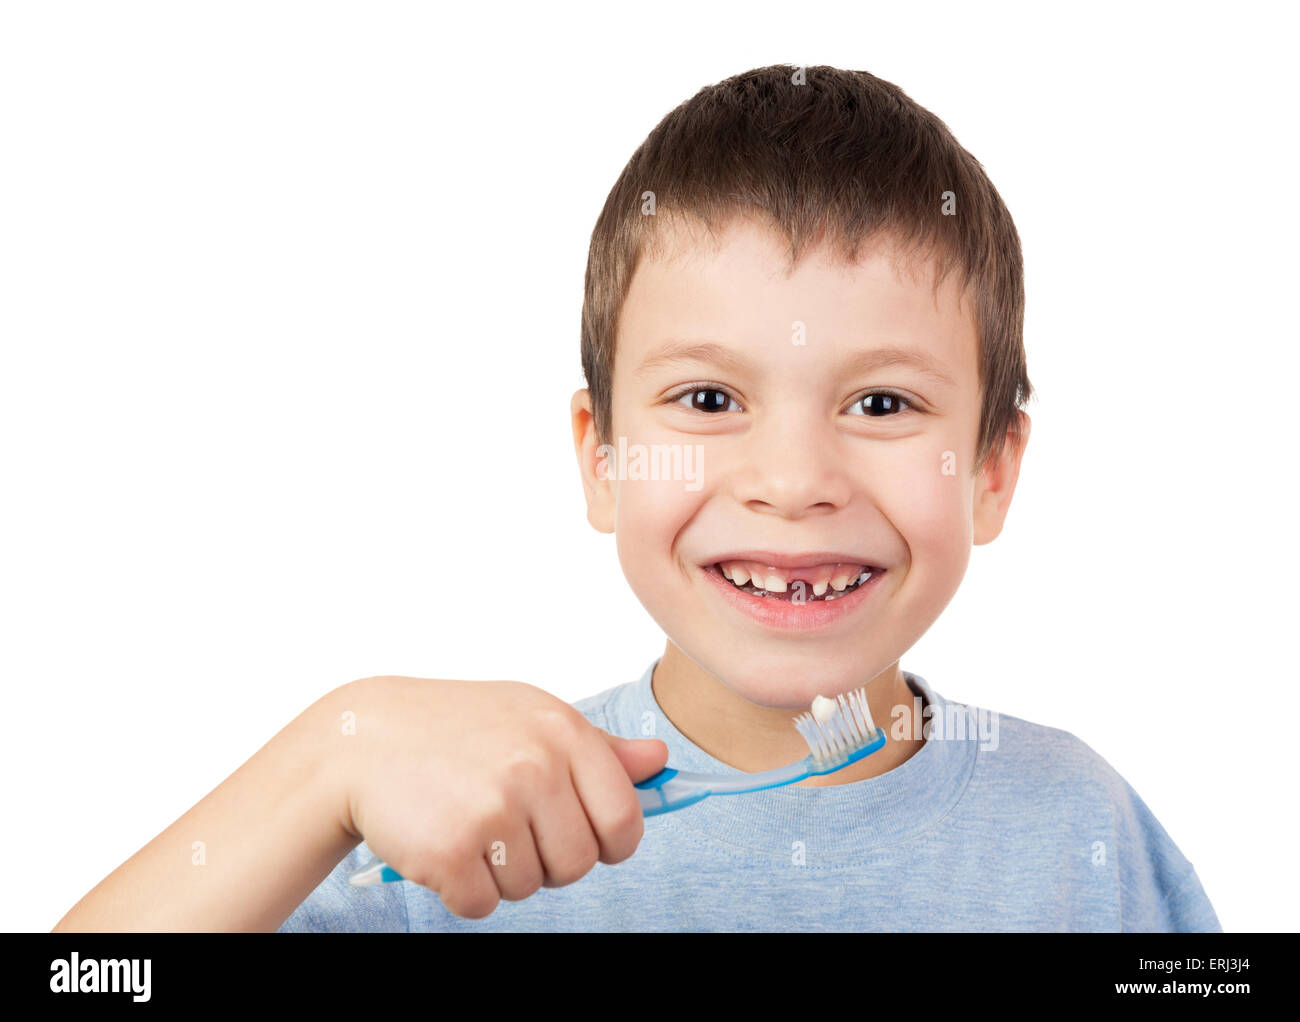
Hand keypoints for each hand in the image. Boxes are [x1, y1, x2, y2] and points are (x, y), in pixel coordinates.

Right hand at [331, 675, 668, 917]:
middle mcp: (534, 767)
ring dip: (501, 872)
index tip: (582, 835)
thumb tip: (660, 760)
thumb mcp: (532, 718)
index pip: (624, 819)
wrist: (362, 739)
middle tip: (509, 829)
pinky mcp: (450, 851)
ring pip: (530, 887)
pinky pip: (483, 905)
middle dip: (549, 861)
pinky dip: (463, 890)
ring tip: (469, 824)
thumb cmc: (457, 730)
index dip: (608, 842)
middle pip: (578, 864)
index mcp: (563, 732)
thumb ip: (600, 748)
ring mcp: (492, 809)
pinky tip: (442, 843)